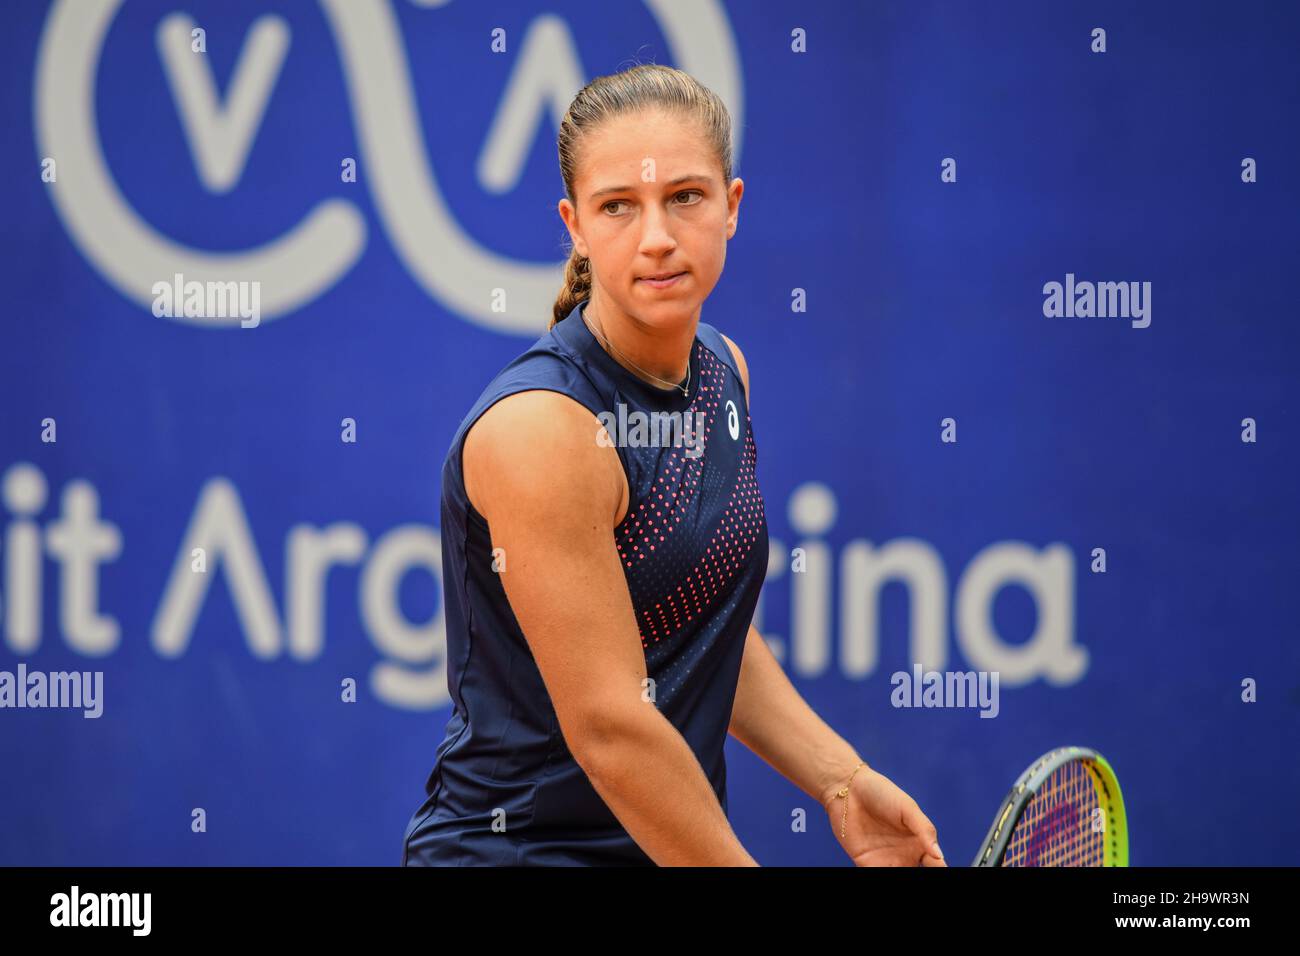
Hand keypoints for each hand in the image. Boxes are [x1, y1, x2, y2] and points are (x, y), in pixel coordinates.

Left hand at [823, 765, 946, 866]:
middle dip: (919, 878)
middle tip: (915, 873)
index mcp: (920, 843)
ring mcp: (886, 861)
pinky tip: (883, 869)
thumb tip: (939, 855)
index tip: (943, 872)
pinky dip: (879, 878)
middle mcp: (905, 856)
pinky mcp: (865, 863)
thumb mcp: (908, 808)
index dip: (941, 870)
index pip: (936, 865)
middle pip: (916, 876)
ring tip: (896, 869)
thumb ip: (925, 830)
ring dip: (900, 879)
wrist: (848, 789)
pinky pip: (874, 877)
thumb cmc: (882, 793)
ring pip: (897, 878)